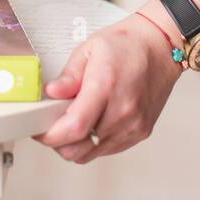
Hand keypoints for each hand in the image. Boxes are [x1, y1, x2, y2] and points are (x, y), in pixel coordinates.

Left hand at [31, 13, 183, 162]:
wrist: (160, 48)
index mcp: (105, 86)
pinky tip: (90, 124)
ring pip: (91, 154)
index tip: (39, 129)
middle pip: (79, 148)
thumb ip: (69, 75)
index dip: (51, 135)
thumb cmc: (127, 45)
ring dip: (75, 144)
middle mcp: (122, 111)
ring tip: (71, 122)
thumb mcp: (89, 49)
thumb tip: (51, 93)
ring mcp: (133, 126)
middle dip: (58, 142)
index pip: (74, 127)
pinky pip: (107, 150)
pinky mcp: (140, 133)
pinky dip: (92, 143)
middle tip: (50, 125)